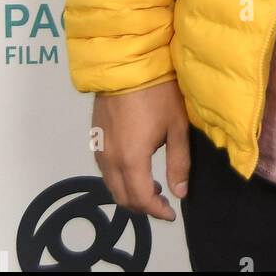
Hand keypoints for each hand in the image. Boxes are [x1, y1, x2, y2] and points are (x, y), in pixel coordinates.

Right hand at [92, 80, 190, 221]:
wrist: (127, 62)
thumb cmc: (157, 92)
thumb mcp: (176, 126)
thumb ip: (178, 163)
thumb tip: (180, 192)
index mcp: (131, 159)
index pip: (141, 199)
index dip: (157, 211)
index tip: (171, 213)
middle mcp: (110, 159)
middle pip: (122, 197)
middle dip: (142, 205)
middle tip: (163, 201)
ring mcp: (99, 148)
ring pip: (111, 184)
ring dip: (129, 192)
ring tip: (152, 185)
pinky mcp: (95, 137)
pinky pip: (104, 169)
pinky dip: (119, 178)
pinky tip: (135, 167)